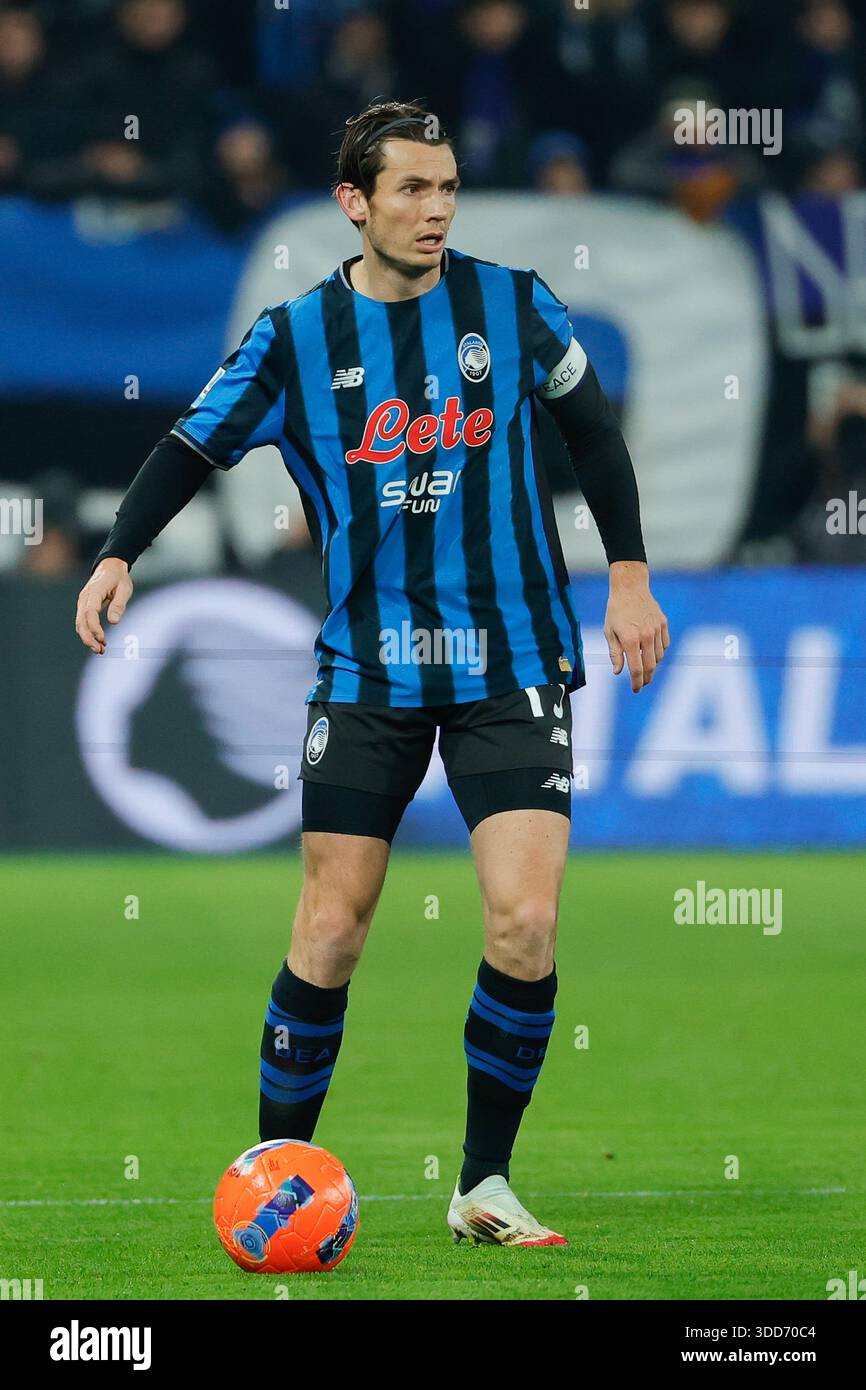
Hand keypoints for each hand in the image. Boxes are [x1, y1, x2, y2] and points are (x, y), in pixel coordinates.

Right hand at [74, 558, 132, 653]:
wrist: (109, 567)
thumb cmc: (118, 578)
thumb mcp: (124, 589)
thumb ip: (118, 605)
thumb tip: (113, 622)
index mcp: (94, 591)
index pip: (90, 612)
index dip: (94, 627)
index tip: (102, 638)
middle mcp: (84, 597)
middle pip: (81, 621)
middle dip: (88, 638)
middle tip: (99, 650)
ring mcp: (82, 602)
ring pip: (80, 623)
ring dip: (88, 638)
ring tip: (100, 650)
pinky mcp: (84, 606)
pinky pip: (82, 621)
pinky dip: (88, 632)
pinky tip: (98, 641)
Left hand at [604, 560, 669, 692]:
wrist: (630, 588)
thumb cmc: (616, 611)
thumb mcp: (609, 632)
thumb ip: (615, 654)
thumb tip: (618, 672)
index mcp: (630, 640)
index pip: (636, 669)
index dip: (637, 683)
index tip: (636, 690)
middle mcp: (646, 636)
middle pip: (650, 666)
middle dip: (647, 678)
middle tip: (642, 684)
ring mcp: (656, 629)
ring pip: (659, 656)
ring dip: (653, 665)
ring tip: (645, 666)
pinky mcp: (663, 623)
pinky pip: (665, 644)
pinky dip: (660, 651)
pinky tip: (652, 651)